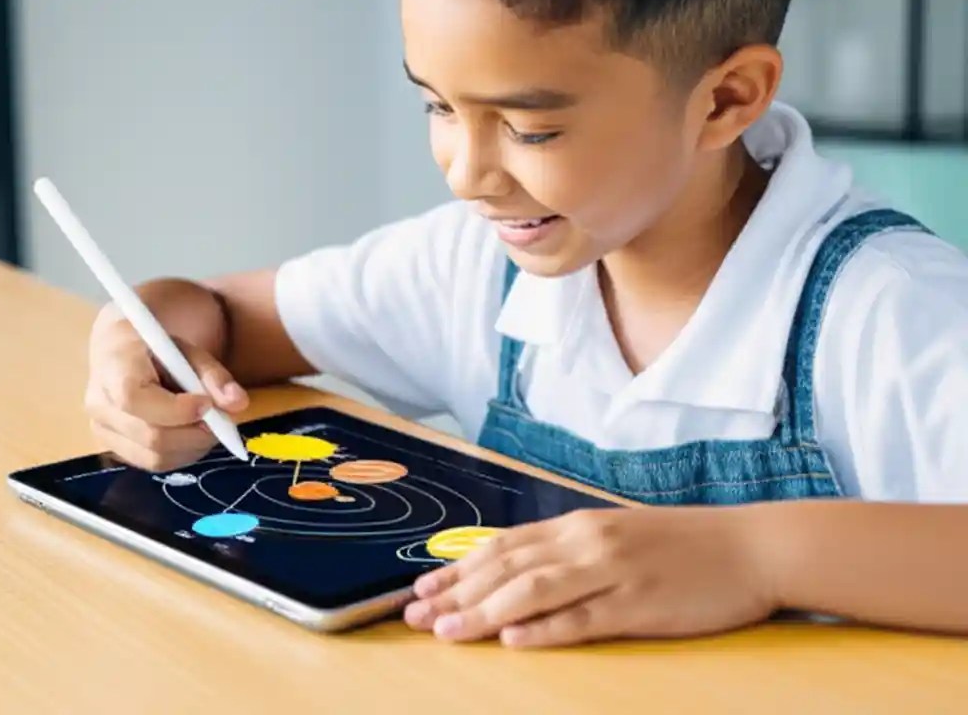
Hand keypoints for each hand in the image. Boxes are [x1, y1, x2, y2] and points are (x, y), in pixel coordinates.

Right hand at [85, 304, 247, 470]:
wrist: (121, 349)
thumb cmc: (156, 346)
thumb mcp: (187, 349)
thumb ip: (213, 375)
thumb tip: (238, 404)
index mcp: (113, 364)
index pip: (135, 398)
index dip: (176, 409)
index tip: (206, 404)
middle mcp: (99, 401)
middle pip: (150, 436)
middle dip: (194, 433)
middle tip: (220, 421)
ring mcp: (102, 429)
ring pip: (154, 458)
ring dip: (192, 447)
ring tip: (207, 425)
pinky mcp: (112, 448)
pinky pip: (152, 464)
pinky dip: (181, 453)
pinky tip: (189, 432)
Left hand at [404, 506, 777, 647]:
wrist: (752, 546)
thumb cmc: (683, 545)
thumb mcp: (616, 535)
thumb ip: (566, 552)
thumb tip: (513, 576)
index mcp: (578, 525)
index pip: (502, 547)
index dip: (456, 569)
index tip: (421, 591)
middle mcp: (588, 542)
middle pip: (507, 569)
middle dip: (455, 594)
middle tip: (414, 617)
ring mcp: (614, 572)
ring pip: (534, 592)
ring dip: (483, 612)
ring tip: (447, 633)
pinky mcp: (642, 604)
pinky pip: (584, 619)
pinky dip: (545, 631)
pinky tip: (512, 641)